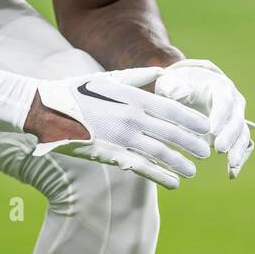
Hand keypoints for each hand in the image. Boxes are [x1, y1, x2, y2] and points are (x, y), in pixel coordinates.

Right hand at [27, 68, 210, 188]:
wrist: (48, 110)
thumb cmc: (77, 91)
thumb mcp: (108, 79)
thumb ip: (137, 76)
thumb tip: (160, 71)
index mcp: (133, 98)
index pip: (171, 110)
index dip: (191, 120)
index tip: (206, 128)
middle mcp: (131, 117)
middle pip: (170, 133)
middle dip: (191, 143)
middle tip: (206, 151)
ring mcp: (122, 137)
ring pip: (159, 153)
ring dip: (179, 163)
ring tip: (192, 170)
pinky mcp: (111, 155)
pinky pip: (142, 168)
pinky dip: (160, 176)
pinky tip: (173, 182)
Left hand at [153, 59, 254, 178]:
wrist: (190, 88)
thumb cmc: (179, 84)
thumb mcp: (172, 81)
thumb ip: (173, 86)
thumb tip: (179, 94)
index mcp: (220, 87)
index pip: (224, 100)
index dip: (220, 115)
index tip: (212, 131)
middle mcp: (234, 102)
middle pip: (236, 119)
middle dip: (229, 135)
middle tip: (219, 149)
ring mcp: (236, 118)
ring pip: (243, 134)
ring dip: (239, 150)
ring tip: (232, 166)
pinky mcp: (235, 132)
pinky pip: (243, 145)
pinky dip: (240, 158)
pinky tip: (232, 173)